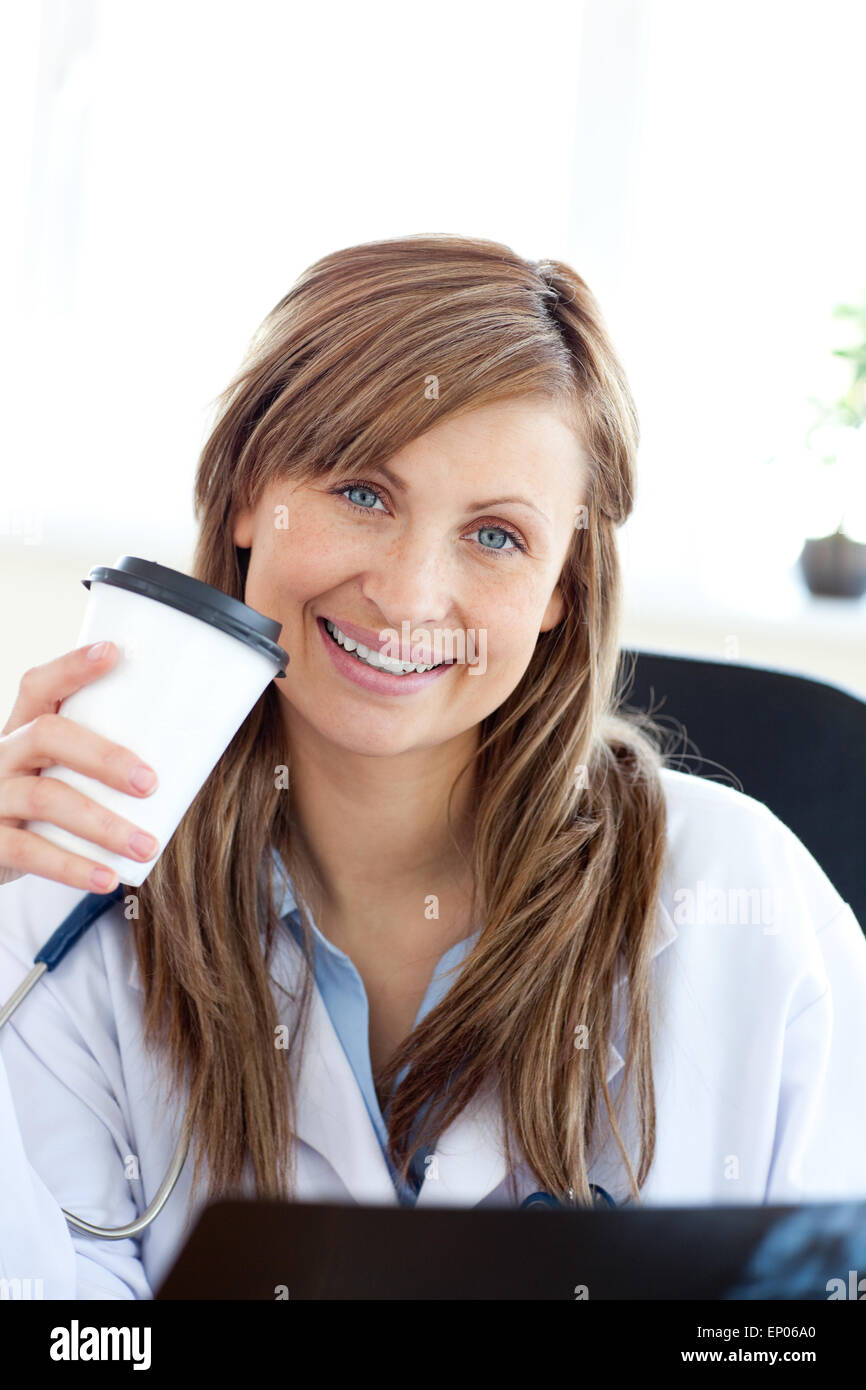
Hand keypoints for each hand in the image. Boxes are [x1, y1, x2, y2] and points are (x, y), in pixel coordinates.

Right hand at [0, 641, 159, 891]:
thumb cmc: (43, 806)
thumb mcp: (58, 773)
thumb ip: (100, 758)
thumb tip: (195, 750)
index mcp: (22, 729)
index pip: (39, 685)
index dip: (71, 667)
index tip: (113, 652)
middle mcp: (1, 756)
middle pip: (49, 737)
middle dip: (104, 756)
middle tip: (151, 782)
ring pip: (45, 798)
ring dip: (103, 824)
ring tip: (147, 846)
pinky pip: (29, 852)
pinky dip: (73, 868)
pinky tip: (108, 879)